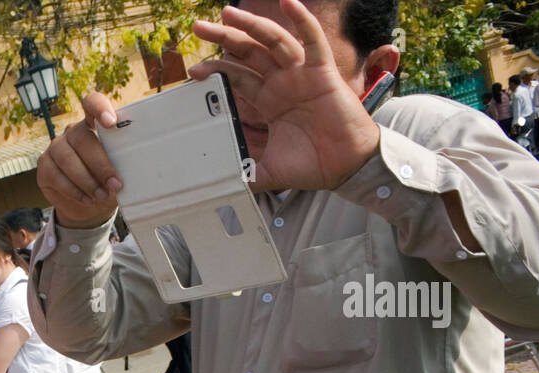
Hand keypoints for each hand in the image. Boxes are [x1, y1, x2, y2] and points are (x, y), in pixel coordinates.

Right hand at [35, 91, 123, 229]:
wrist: (89, 207)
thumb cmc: (108, 183)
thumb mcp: (120, 172)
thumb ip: (125, 163)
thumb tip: (138, 167)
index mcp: (93, 125)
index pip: (91, 103)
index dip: (98, 107)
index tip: (110, 122)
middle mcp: (73, 132)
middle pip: (82, 138)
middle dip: (100, 163)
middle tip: (115, 184)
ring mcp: (56, 148)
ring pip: (66, 158)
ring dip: (86, 180)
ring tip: (102, 196)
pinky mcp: (45, 166)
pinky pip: (56, 175)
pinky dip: (73, 190)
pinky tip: (87, 199)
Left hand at [188, 0, 381, 191]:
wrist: (345, 167)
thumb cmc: (311, 165)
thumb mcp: (267, 172)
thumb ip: (243, 175)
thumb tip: (219, 188)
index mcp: (268, 101)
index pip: (237, 78)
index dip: (216, 71)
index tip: (194, 72)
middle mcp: (282, 83)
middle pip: (248, 52)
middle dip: (224, 38)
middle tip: (201, 27)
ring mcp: (302, 74)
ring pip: (273, 41)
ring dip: (252, 25)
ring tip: (228, 14)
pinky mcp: (323, 72)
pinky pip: (312, 40)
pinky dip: (302, 19)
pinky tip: (288, 2)